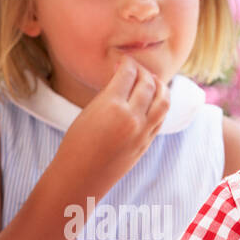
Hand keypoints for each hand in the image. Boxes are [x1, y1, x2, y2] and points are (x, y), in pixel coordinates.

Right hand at [51, 57, 169, 197]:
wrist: (80, 178)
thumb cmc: (76, 145)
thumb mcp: (88, 113)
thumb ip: (109, 96)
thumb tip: (124, 80)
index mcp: (112, 105)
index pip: (128, 74)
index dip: (127, 63)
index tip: (123, 61)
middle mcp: (131, 118)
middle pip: (148, 84)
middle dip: (143, 72)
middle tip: (136, 69)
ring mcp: (142, 133)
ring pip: (163, 101)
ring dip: (160, 86)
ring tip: (153, 81)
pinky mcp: (146, 144)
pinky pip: (160, 119)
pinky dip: (160, 105)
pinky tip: (154, 101)